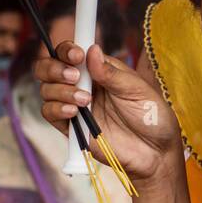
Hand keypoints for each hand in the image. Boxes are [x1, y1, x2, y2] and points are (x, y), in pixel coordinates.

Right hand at [34, 42, 179, 183]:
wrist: (154, 153)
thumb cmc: (152, 117)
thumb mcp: (136, 90)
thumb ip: (111, 72)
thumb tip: (92, 50)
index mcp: (98, 70)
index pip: (70, 52)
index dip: (67, 50)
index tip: (77, 56)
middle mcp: (82, 85)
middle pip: (49, 68)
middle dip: (54, 68)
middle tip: (74, 76)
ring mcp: (75, 106)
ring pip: (46, 90)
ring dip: (60, 91)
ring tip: (85, 100)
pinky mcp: (71, 128)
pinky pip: (49, 113)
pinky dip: (56, 109)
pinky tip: (73, 112)